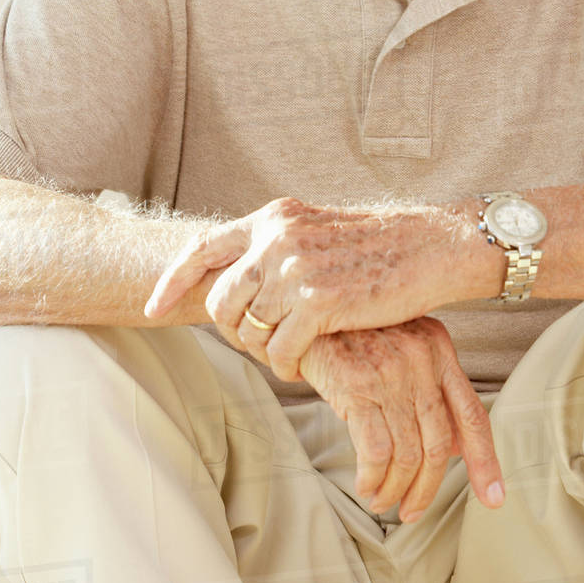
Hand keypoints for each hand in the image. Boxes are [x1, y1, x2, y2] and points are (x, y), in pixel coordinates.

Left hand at [145, 196, 481, 380]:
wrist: (430, 248)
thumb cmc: (378, 246)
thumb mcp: (317, 230)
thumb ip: (276, 245)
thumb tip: (236, 277)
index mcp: (275, 216)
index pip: (203, 247)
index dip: (173, 281)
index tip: (153, 307)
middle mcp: (278, 237)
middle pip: (220, 299)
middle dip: (229, 330)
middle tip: (252, 344)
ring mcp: (297, 269)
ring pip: (248, 328)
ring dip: (260, 350)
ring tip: (282, 353)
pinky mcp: (319, 302)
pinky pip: (279, 351)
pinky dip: (285, 366)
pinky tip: (301, 364)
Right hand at [300, 317, 504, 522]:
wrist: (309, 311)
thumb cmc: (355, 333)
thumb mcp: (403, 347)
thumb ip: (431, 389)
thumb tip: (455, 447)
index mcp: (439, 348)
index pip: (471, 414)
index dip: (485, 461)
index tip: (493, 497)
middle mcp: (421, 360)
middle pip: (439, 444)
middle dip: (428, 488)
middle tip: (413, 509)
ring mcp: (390, 374)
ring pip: (408, 454)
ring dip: (395, 489)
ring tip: (383, 500)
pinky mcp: (357, 387)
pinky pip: (376, 452)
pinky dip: (372, 478)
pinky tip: (365, 484)